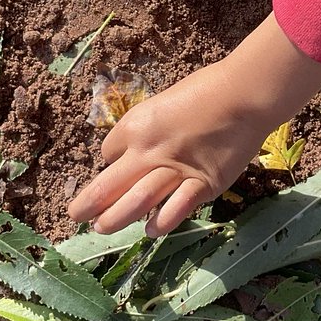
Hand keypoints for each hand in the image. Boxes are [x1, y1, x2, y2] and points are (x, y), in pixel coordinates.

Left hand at [68, 15, 320, 236]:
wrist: (244, 95)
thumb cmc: (206, 90)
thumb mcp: (163, 103)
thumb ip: (148, 130)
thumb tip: (134, 152)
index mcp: (137, 125)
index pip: (109, 152)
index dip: (111, 162)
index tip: (117, 167)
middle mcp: (149, 151)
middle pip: (109, 184)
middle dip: (89, 203)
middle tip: (76, 216)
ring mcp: (176, 170)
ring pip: (137, 202)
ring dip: (116, 219)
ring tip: (102, 228)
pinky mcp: (203, 184)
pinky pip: (176, 209)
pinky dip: (161, 222)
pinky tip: (151, 230)